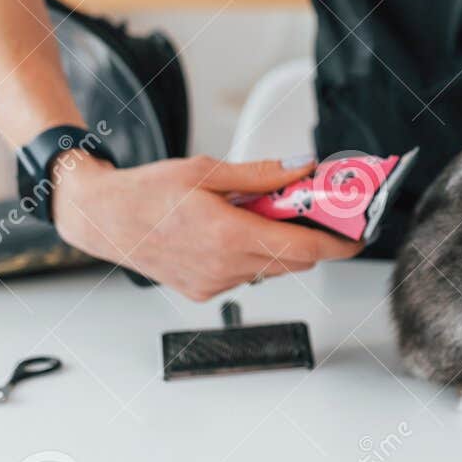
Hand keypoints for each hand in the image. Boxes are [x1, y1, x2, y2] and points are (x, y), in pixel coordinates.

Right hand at [51, 153, 361, 300]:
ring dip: (278, 243)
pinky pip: (246, 275)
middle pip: (295, 260)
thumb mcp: (207, 170)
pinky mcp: (203, 291)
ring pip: (271, 268)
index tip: (358, 233)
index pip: (304, 247)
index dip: (339, 242)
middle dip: (310, 235)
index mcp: (228, 235)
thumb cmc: (147, 192)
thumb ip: (262, 175)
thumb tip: (303, 169)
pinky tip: (232, 229)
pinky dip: (252, 253)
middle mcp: (224, 268)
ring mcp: (213, 284)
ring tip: (259, 212)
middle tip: (310, 207)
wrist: (103, 219)